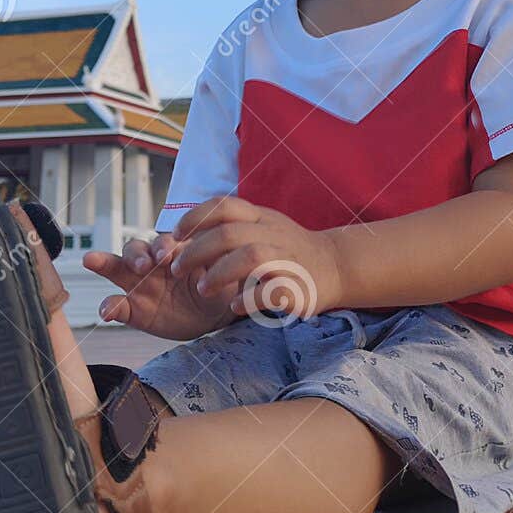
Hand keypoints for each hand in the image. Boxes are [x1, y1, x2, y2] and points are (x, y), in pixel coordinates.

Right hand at [82, 233, 238, 340]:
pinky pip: (117, 306)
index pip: (162, 242)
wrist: (212, 315)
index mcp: (174, 252)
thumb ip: (217, 268)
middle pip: (134, 249)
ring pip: (116, 269)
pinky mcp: (134, 310)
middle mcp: (152, 264)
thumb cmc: (216, 287)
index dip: (162, 246)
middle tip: (143, 264)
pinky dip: (109, 307)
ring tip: (92, 260)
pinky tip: (106, 311)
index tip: (167, 255)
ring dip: (104, 263)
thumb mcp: (222, 276)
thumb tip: (218, 263)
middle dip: (135, 254)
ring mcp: (139, 286)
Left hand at [168, 196, 343, 321]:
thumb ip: (231, 227)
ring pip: (249, 257)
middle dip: (195, 252)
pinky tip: (234, 306)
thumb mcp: (264, 227)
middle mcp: (273, 234)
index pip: (224, 206)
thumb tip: (185, 236)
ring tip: (202, 289)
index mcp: (261, 218)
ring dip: (218, 274)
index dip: (194, 218)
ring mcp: (287, 259)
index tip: (175, 236)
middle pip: (228, 234)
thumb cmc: (290, 249)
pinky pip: (269, 291)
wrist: (337, 266)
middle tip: (177, 270)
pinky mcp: (297, 287)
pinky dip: (247, 299)